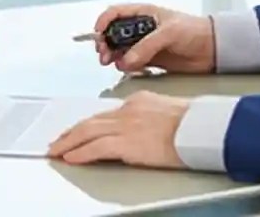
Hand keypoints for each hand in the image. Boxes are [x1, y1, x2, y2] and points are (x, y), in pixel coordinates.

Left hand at [47, 91, 189, 167]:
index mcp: (138, 101)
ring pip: (87, 132)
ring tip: (56, 150)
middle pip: (91, 121)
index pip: (105, 114)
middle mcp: (128, 111)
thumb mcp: (168, 112)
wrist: (203, 128)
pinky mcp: (127, 143)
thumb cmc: (195, 123)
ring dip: (68, 142)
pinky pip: (95, 148)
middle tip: (57, 141)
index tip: (77, 131)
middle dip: (71, 132)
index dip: (88, 124)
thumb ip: (150, 118)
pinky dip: (80, 153)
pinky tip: (71, 158)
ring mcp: (126, 126)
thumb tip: (144, 130)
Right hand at [92, 4, 215, 73]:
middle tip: (104, 55)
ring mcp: (145, 44)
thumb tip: (126, 60)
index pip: (116, 13)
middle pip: (114, 34)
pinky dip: (127, 66)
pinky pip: (132, 63)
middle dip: (106, 44)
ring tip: (115, 63)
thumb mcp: (168, 33)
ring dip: (114, 57)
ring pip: (121, 50)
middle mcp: (142, 28)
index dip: (103, 22)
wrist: (213, 49)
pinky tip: (129, 68)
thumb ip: (146, 46)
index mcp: (144, 13)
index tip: (98, 34)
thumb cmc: (195, 31)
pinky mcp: (151, 60)